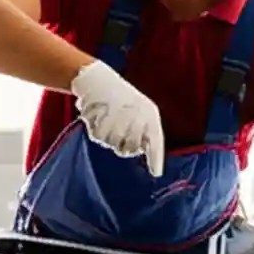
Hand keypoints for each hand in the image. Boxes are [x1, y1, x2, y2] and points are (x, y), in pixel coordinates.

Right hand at [69, 60, 164, 175]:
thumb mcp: (141, 108)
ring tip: (108, 118)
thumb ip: (145, 129)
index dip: (156, 159)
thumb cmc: (120, 96)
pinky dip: (98, 130)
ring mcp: (120, 122)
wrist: (97, 80)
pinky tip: (98, 117)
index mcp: (150, 114)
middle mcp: (138, 118)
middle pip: (133, 149)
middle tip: (119, 129)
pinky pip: (101, 139)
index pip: (156, 141)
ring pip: (116, 145)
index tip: (156, 173)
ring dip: (110, 136)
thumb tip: (144, 149)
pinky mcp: (102, 124)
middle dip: (127, 145)